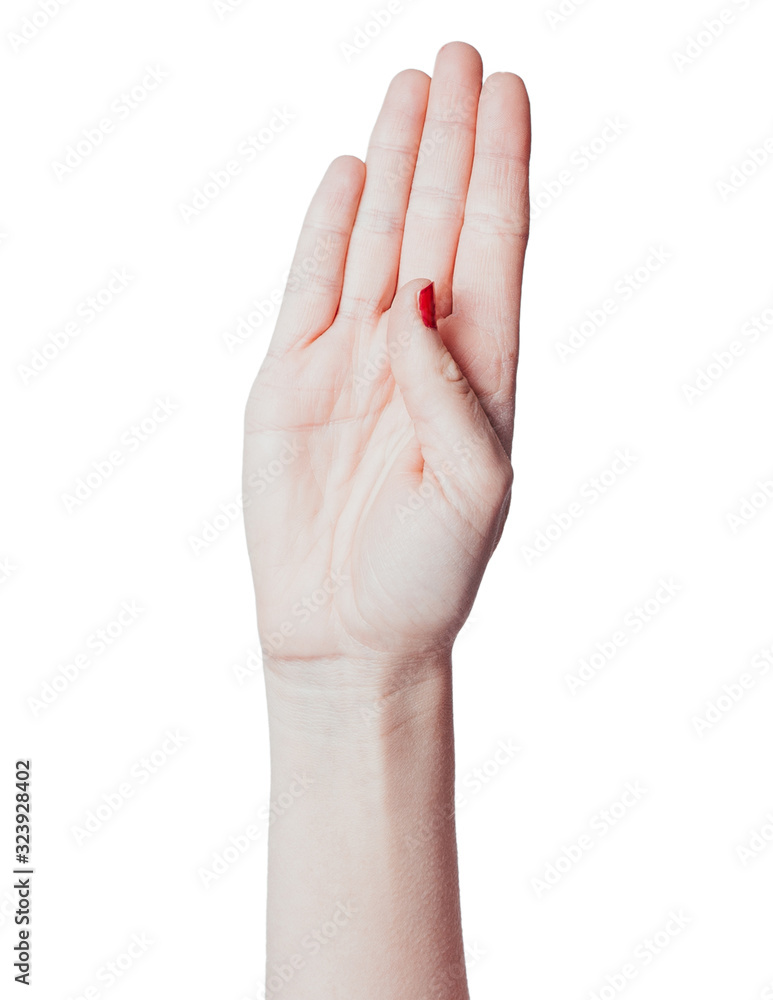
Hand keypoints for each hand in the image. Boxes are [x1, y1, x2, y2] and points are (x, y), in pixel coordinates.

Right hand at [244, 42, 530, 676]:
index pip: (493, 247)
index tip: (509, 94)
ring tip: (412, 88)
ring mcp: (354, 358)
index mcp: (477, 372)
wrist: (346, 631)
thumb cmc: (425, 575)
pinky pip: (312, 283)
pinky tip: (351, 171)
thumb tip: (422, 297)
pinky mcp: (293, 377)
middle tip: (459, 57)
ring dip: (397, 163)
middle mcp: (419, 351)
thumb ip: (454, 390)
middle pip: (440, 222)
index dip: (501, 168)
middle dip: (453, 140)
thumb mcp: (471, 489)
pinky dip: (329, 226)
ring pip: (379, 237)